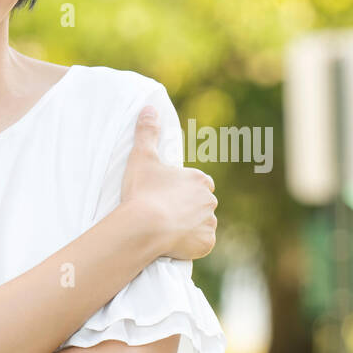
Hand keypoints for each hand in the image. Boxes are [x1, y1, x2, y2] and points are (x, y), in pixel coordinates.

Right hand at [120, 105, 217, 260]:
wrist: (144, 226)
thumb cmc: (143, 191)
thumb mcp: (142, 157)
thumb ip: (147, 132)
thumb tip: (149, 108)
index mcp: (199, 180)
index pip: (200, 183)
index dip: (185, 189)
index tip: (169, 195)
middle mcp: (210, 200)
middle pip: (203, 204)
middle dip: (190, 208)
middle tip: (166, 213)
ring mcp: (209, 223)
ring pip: (203, 224)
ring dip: (191, 226)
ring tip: (168, 229)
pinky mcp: (206, 243)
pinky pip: (202, 243)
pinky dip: (192, 244)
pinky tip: (175, 243)